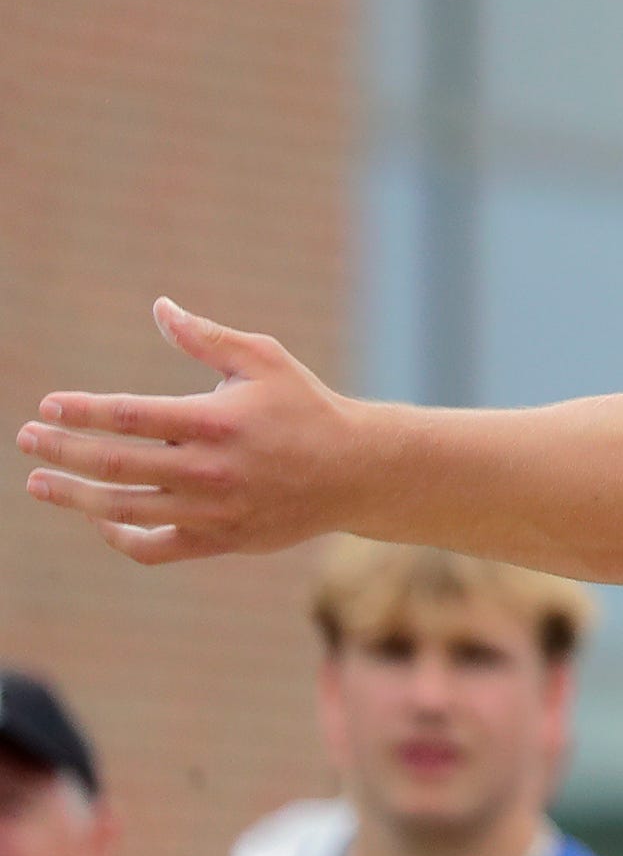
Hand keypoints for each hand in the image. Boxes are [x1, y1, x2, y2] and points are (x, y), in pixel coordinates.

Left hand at [20, 300, 366, 564]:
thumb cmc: (305, 407)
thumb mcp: (264, 361)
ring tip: (39, 482)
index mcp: (218, 422)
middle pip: (115, 465)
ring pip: (124, 510)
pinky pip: (155, 548)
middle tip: (26, 439)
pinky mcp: (221, 539)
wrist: (356, 471)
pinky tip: (99, 518)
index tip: (48, 406)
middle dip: (62, 450)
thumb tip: (159, 307)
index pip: (131, 416)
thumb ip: (206, 338)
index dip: (82, 411)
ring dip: (73, 496)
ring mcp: (214, 510)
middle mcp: (211, 469)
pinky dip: (119, 536)